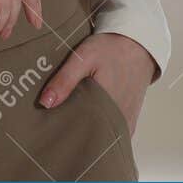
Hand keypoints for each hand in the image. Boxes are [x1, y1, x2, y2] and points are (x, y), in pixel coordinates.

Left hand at [38, 31, 152, 135]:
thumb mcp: (83, 58)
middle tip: (51, 129)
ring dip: (84, 133)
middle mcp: (117, 119)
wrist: (137, 45)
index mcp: (104, 106)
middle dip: (70, 134)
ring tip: (64, 126)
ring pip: (100, 136)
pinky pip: (110, 133)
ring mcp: (125, 122)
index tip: (46, 130)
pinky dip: (97, 131)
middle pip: (89, 136)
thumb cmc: (111, 50)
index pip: (79, 131)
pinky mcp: (128, 120)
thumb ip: (65, 80)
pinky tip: (82, 123)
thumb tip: (45, 103)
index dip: (61, 132)